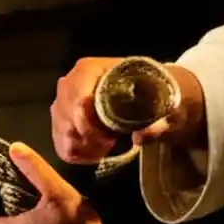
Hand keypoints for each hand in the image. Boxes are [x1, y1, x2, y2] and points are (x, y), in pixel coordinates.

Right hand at [51, 58, 206, 163]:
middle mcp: (69, 83)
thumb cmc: (153, 94)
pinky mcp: (62, 121)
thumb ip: (156, 120)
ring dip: (87, 146)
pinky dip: (80, 154)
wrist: (149, 92)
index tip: (111, 138)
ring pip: (64, 135)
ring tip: (108, 143)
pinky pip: (62, 145)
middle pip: (68, 120)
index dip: (91, 127)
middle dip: (90, 138)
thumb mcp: (162, 104)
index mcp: (88, 70)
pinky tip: (99, 150)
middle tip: (112, 141)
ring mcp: (62, 102)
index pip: (78, 102)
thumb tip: (142, 135)